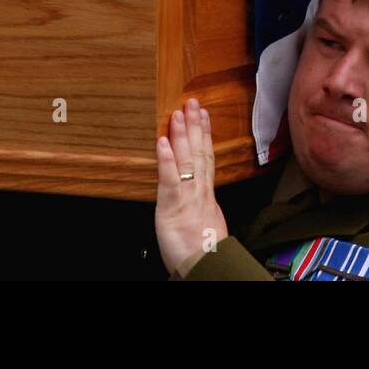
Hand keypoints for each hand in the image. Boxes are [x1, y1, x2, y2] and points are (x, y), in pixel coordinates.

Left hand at [155, 98, 227, 276]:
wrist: (205, 266)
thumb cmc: (202, 250)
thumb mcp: (206, 222)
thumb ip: (201, 205)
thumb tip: (199, 195)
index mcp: (206, 193)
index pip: (207, 157)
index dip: (205, 134)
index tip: (203, 114)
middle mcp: (199, 190)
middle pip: (198, 152)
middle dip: (194, 125)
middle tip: (191, 102)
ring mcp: (188, 196)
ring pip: (186, 159)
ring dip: (181, 134)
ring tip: (178, 113)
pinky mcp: (173, 206)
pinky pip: (170, 179)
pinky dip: (166, 159)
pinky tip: (161, 142)